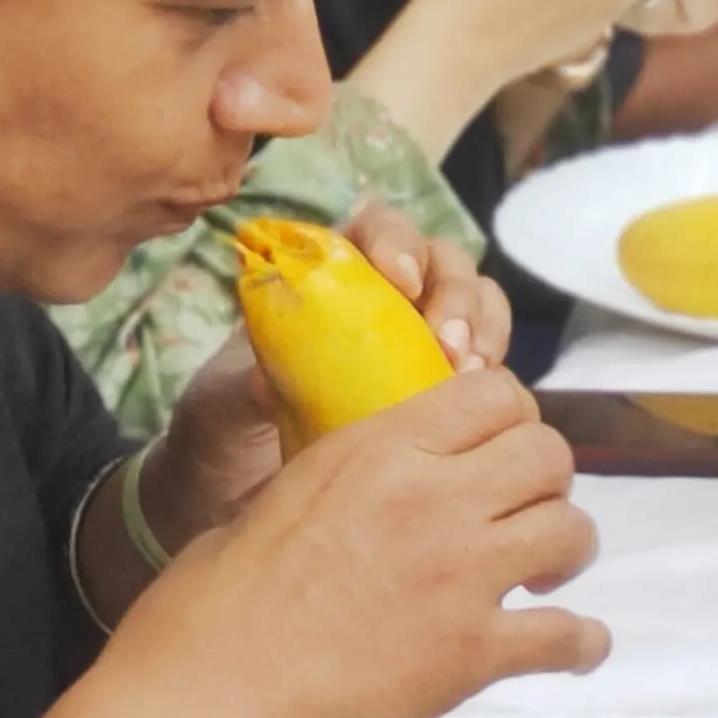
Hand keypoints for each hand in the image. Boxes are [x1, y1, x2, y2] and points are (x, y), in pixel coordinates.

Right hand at [109, 365, 605, 717]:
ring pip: (571, 530)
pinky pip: (568, 636)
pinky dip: (580, 644)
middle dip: (544, 482)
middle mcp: (432, 498)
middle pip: (547, 455)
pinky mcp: (474, 654)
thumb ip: (333, 486)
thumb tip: (352, 494)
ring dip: (564, 551)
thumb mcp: (267, 506)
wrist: (209, 706)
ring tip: (538, 578)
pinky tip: (571, 649)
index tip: (493, 452)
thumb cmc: (207, 611)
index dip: (507, 419)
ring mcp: (461, 576)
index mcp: (375, 451)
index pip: (492, 394)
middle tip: (516, 517)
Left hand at [137, 203, 513, 540]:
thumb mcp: (222, 401)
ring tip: (471, 373)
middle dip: (455, 294)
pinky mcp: (446, 386)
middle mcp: (383, 297)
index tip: (401, 282)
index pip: (377, 229)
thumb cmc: (224, 428)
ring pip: (478, 302)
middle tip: (449, 345)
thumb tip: (270, 379)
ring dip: (485, 327)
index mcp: (329, 276)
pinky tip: (485, 400)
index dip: (398, 242)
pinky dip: (495, 369)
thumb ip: (245, 381)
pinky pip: (488, 358)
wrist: (235, 488)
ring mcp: (420, 340)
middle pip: (442, 261)